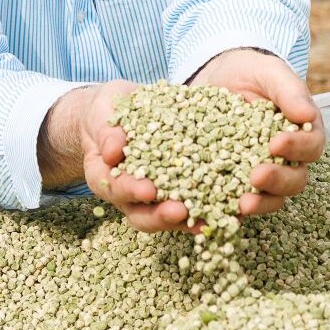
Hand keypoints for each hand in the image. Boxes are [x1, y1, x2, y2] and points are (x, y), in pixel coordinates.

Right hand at [40, 81, 194, 232]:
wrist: (122, 109)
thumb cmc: (107, 110)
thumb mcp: (102, 112)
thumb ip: (106, 130)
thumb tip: (112, 151)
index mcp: (104, 176)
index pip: (116, 188)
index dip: (131, 190)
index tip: (148, 190)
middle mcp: (127, 194)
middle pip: (141, 215)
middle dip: (161, 215)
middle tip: (180, 211)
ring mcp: (153, 196)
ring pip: (168, 216)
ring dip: (188, 221)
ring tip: (207, 220)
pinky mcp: (177, 189)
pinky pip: (192, 202)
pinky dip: (208, 207)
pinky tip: (227, 207)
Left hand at [190, 48, 324, 218]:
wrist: (218, 75)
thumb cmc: (252, 72)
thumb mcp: (270, 72)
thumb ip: (289, 91)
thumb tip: (307, 114)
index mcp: (302, 133)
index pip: (311, 147)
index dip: (298, 148)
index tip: (277, 143)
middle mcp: (285, 159)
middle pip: (294, 180)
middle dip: (278, 181)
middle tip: (257, 175)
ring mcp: (259, 173)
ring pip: (269, 198)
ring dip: (259, 203)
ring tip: (242, 203)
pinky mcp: (232, 182)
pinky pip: (233, 201)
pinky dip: (226, 210)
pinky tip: (213, 209)